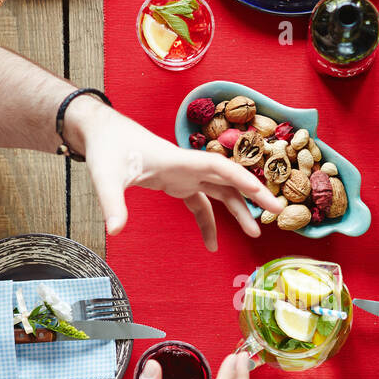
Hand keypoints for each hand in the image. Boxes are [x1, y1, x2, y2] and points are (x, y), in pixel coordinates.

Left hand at [71, 107, 281, 244]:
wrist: (100, 133)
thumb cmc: (106, 149)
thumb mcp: (106, 178)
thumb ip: (112, 204)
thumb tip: (114, 231)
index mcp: (179, 160)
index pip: (220, 167)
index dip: (244, 179)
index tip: (264, 193)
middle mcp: (188, 165)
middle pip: (230, 179)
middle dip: (254, 195)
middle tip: (278, 212)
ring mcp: (185, 174)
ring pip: (220, 192)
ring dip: (237, 211)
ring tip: (254, 234)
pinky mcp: (177, 182)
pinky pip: (201, 204)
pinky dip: (209, 222)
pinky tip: (211, 245)